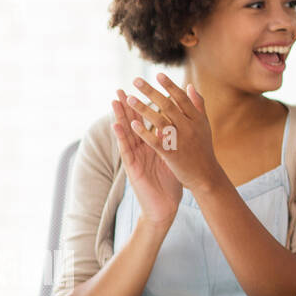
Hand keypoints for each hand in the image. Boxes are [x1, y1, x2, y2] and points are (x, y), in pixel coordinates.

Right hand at [111, 89, 182, 225]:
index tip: (141, 89)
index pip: (146, 123)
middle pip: (133, 125)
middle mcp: (141, 149)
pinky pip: (126, 150)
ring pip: (126, 134)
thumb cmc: (170, 181)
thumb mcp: (173, 156)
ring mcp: (135, 158)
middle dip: (127, 108)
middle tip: (120, 89)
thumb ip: (173, 140)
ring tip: (115, 101)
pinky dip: (121, 137)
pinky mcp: (132, 168)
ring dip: (120, 117)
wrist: (166, 205)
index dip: (143, 107)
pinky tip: (117, 125)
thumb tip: (180, 123)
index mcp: (152, 145)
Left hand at [122, 74, 222, 193]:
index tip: (158, 74)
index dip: (170, 86)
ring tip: (129, 98)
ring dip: (143, 108)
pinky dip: (144, 132)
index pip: (182, 99)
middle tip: (136, 80)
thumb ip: (198, 105)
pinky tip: (132, 124)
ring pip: (159, 121)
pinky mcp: (172, 154)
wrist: (206, 175)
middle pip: (168, 106)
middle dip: (151, 92)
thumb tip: (190, 86)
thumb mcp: (204, 125)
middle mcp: (190, 128)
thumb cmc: (203, 149)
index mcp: (197, 119)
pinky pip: (155, 140)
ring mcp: (181, 140)